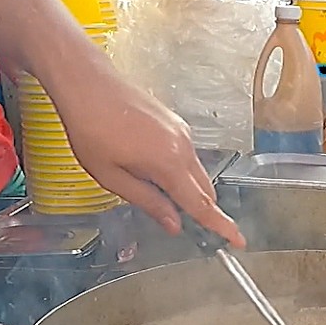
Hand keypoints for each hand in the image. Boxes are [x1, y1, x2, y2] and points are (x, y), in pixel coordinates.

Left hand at [50, 70, 244, 246]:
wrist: (87, 83)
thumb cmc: (90, 128)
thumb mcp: (112, 176)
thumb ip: (148, 201)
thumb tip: (173, 223)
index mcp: (168, 163)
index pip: (202, 204)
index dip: (221, 225)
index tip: (238, 241)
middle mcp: (183, 146)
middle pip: (205, 189)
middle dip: (202, 211)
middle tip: (188, 226)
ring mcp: (182, 131)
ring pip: (197, 172)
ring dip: (188, 190)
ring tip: (156, 194)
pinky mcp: (175, 123)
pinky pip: (187, 156)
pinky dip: (180, 171)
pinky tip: (153, 171)